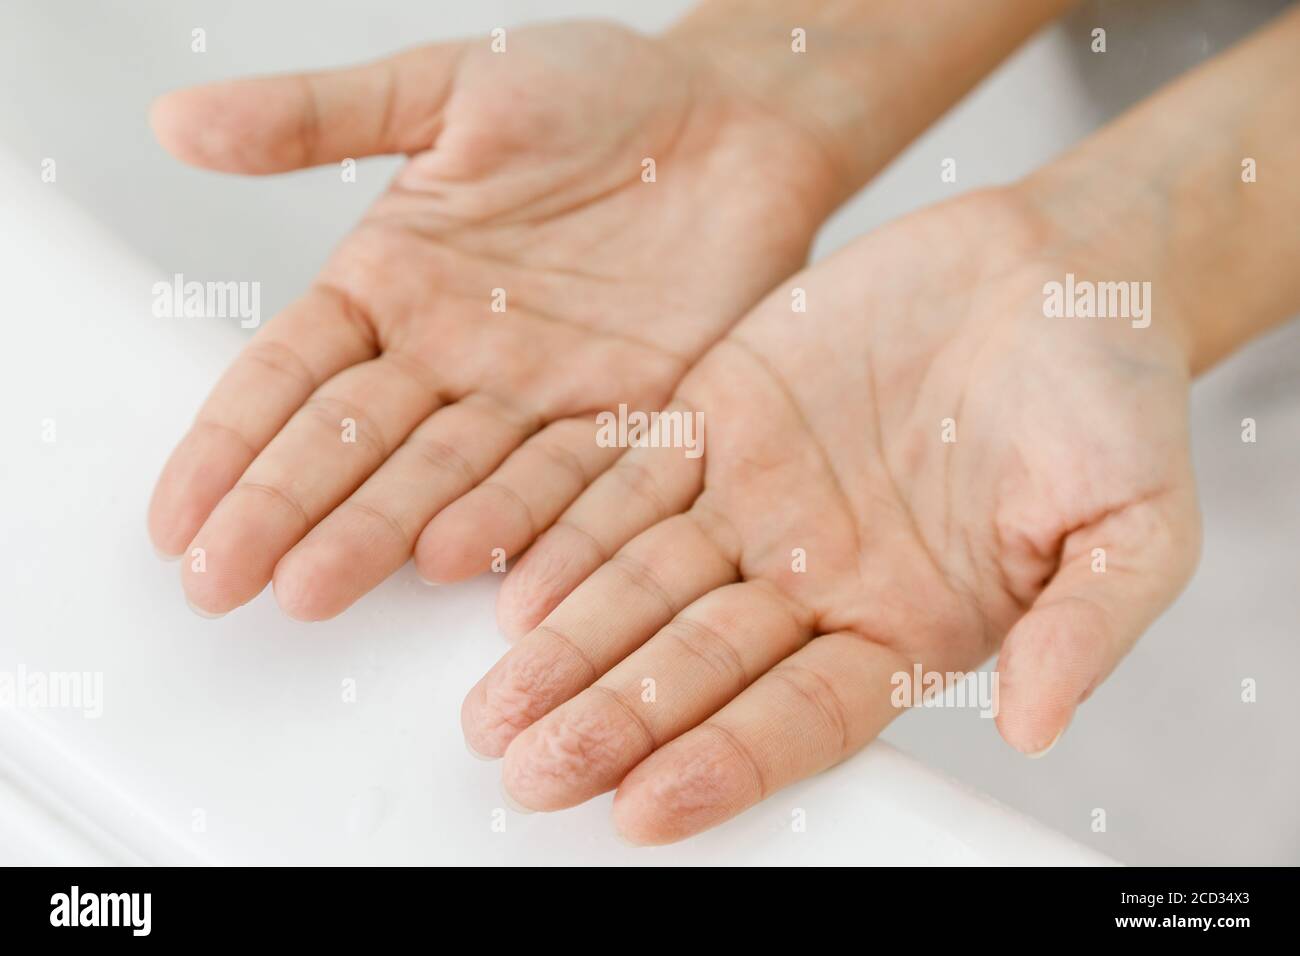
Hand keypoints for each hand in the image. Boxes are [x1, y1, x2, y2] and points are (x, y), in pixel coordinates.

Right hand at [146, 21, 836, 617]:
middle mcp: (451, 359)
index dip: (228, 449)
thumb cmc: (598, 91)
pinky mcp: (625, 420)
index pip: (286, 380)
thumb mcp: (447, 86)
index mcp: (390, 287)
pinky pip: (569, 481)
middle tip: (222, 585)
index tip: (175, 522)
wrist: (736, 119)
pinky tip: (467, 567)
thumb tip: (178, 118)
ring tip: (316, 588)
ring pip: (444, 478)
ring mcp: (535, 398)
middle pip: (351, 446)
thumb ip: (319, 117)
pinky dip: (523, 523)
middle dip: (283, 514)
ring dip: (380, 534)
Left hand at [465, 188, 1201, 842]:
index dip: (726, 759)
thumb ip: (1088, 622)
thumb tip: (1038, 720)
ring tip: (497, 703)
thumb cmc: (1110, 394)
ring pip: (646, 584)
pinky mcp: (717, 418)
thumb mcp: (1136, 517)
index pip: (803, 715)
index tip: (647, 804)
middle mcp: (816, 580)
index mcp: (907, 627)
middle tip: (530, 767)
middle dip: (613, 718)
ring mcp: (757, 503)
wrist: (1054, 270)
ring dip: (570, 641)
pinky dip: (575, 525)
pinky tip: (517, 579)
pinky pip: (632, 478)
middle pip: (697, 664)